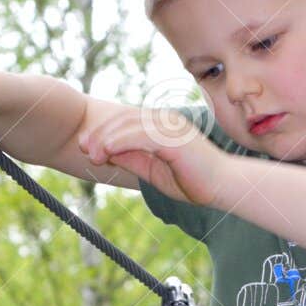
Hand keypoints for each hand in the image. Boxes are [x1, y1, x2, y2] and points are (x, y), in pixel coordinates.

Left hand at [77, 106, 230, 206]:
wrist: (224, 187)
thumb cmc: (194, 181)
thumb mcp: (153, 171)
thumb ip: (132, 158)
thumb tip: (106, 151)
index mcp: (161, 126)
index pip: (126, 122)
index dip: (103, 131)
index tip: (85, 146)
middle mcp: (165, 120)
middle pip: (123, 119)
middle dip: (99, 132)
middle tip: (82, 148)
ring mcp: (170, 126)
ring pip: (129, 125)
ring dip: (106, 138)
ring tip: (90, 153)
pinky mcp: (173, 137)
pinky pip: (140, 135)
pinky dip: (120, 141)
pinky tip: (105, 150)